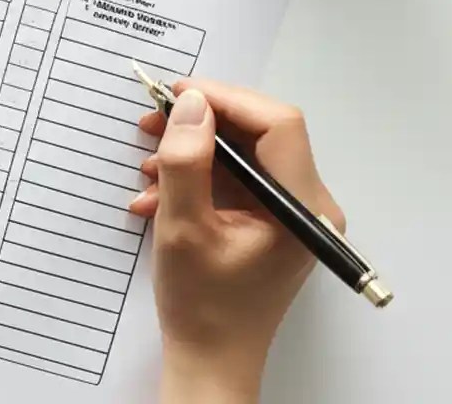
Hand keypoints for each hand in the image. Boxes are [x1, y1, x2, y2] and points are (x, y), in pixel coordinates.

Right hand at [128, 80, 344, 403]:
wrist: (210, 358)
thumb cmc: (203, 306)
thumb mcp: (183, 228)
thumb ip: (186, 163)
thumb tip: (190, 105)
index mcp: (301, 206)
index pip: (277, 125)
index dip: (226, 100)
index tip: (178, 94)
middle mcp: (305, 204)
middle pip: (259, 134)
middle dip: (200, 125)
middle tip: (150, 122)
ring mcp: (288, 213)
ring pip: (241, 156)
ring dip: (190, 155)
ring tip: (146, 170)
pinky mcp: (268, 221)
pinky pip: (233, 181)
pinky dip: (194, 180)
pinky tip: (157, 196)